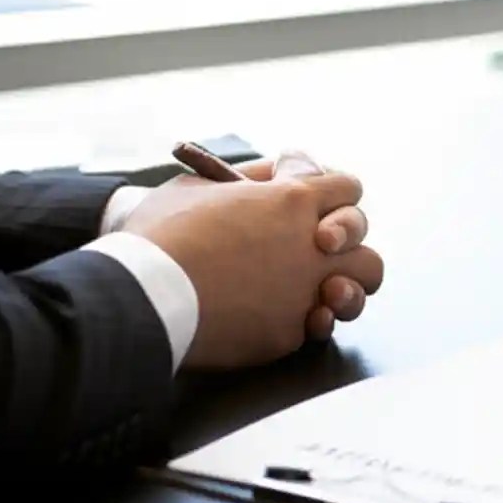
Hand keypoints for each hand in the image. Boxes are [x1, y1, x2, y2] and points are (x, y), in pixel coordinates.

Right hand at [123, 171, 381, 368]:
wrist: (140, 295)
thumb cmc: (160, 233)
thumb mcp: (198, 186)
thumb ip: (249, 179)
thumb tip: (278, 171)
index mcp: (292, 200)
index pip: (346, 188)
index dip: (332, 194)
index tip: (309, 201)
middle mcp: (310, 246)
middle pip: (363, 239)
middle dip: (348, 240)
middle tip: (320, 246)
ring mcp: (304, 291)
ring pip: (360, 286)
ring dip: (347, 284)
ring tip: (324, 287)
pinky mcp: (288, 331)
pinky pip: (320, 325)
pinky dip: (313, 319)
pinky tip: (294, 314)